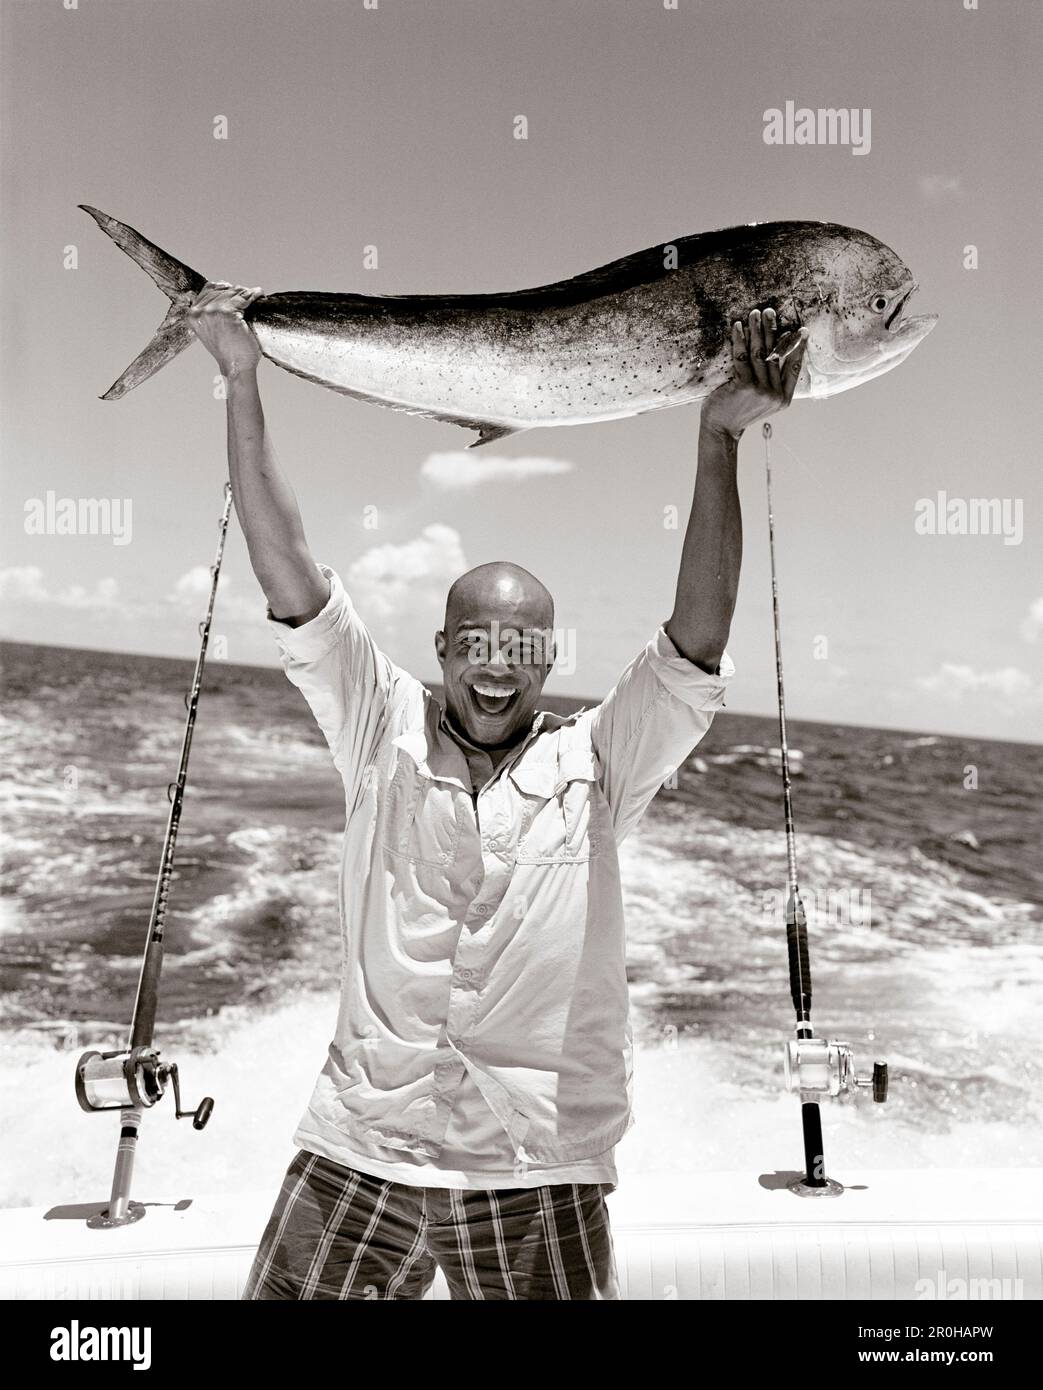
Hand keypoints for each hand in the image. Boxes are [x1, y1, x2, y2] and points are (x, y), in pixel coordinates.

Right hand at [187, 281, 263, 375]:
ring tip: (255, 295)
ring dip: (247, 292)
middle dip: (238, 291)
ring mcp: (213, 311)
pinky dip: (254, 295)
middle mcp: (200, 311)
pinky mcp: (227, 312)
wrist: (236, 366)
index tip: (237, 292)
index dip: (225, 289)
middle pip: (222, 289)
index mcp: (193, 315)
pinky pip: (244, 297)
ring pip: (234, 291)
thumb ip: (211, 313)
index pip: (209, 289)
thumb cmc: (229, 351)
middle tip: (250, 294)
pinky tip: (259, 295)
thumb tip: (224, 293)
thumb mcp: (213, 329)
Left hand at [701, 309, 807, 440]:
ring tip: (754, 314)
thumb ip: (772, 383)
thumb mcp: (762, 401)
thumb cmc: (739, 410)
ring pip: (760, 353)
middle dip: (772, 330)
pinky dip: (739, 340)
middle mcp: (775, 394)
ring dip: (757, 330)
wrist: (721, 429)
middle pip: (775, 355)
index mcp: (783, 398)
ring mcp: (760, 391)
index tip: (802, 330)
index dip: (798, 347)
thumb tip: (776, 353)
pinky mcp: (744, 386)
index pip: (794, 367)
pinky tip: (737, 327)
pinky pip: (742, 357)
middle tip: (769, 312)